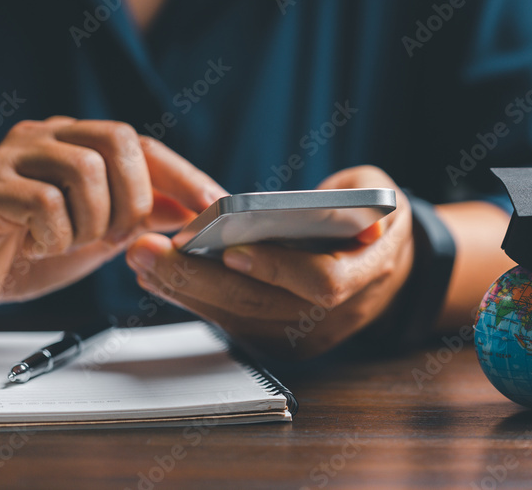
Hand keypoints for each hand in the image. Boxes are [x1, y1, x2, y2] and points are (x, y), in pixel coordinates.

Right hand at [0, 117, 226, 323]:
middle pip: (117, 141)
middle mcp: (46, 136)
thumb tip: (195, 208)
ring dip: (92, 222)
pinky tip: (41, 246)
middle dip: (133, 199)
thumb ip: (143, 215)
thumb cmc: (31, 250)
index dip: (182, 174)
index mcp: (76, 142)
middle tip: (116, 236)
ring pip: (85, 170)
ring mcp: (12, 155)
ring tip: (71, 243)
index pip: (141, 144)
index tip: (214, 204)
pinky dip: (56, 236)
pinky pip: (44, 202)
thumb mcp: (102, 233)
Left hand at [125, 165, 414, 357]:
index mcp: (370, 270)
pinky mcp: (281, 340)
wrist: (390, 265)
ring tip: (142, 258)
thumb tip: (316, 208)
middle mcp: (338, 314)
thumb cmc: (375, 215)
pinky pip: (232, 323)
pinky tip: (159, 275)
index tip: (232, 250)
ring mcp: (308, 335)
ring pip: (238, 320)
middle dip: (199, 279)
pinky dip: (193, 299)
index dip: (278, 269)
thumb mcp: (375, 191)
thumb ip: (350, 198)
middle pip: (261, 307)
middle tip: (148, 249)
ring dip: (183, 290)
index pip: (323, 282)